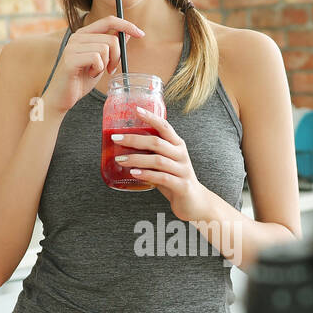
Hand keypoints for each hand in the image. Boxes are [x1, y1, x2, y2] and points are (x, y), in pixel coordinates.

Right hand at [41, 15, 144, 117]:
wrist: (63, 97)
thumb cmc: (82, 79)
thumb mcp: (102, 61)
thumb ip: (112, 46)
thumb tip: (128, 32)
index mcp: (84, 34)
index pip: (109, 20)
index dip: (126, 25)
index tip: (141, 34)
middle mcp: (77, 37)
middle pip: (111, 39)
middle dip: (117, 57)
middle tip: (111, 69)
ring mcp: (72, 47)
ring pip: (105, 48)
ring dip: (107, 64)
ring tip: (97, 72)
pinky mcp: (70, 59)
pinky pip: (96, 58)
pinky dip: (99, 69)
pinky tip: (91, 75)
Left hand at [113, 106, 213, 221]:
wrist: (195, 202)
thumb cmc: (175, 180)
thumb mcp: (165, 163)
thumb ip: (151, 154)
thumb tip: (124, 146)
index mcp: (178, 145)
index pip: (165, 127)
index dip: (151, 117)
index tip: (136, 110)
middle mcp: (181, 155)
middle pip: (157, 142)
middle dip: (134, 139)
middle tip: (116, 138)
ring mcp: (183, 170)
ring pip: (158, 160)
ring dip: (137, 159)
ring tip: (120, 159)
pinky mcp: (182, 185)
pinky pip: (162, 177)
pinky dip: (147, 174)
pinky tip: (134, 173)